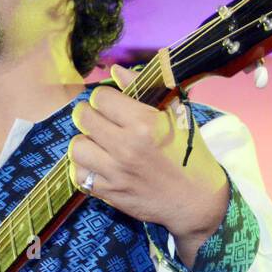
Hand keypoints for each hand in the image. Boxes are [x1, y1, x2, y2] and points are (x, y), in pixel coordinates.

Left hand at [68, 64, 227, 259]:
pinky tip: (98, 165)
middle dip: (90, 115)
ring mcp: (115, 172)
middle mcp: (126, 147)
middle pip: (83, 117)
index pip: (101, 97)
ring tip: (98, 144)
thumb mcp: (177, 117)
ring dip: (85, 142)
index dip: (105, 98)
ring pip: (76, 146)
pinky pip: (78, 174)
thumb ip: (144, 91)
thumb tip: (115, 70)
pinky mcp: (109, 193)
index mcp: (145, 123)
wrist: (196, 201)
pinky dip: (84, 168)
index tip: (112, 105)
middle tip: (100, 121)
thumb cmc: (189, 154)